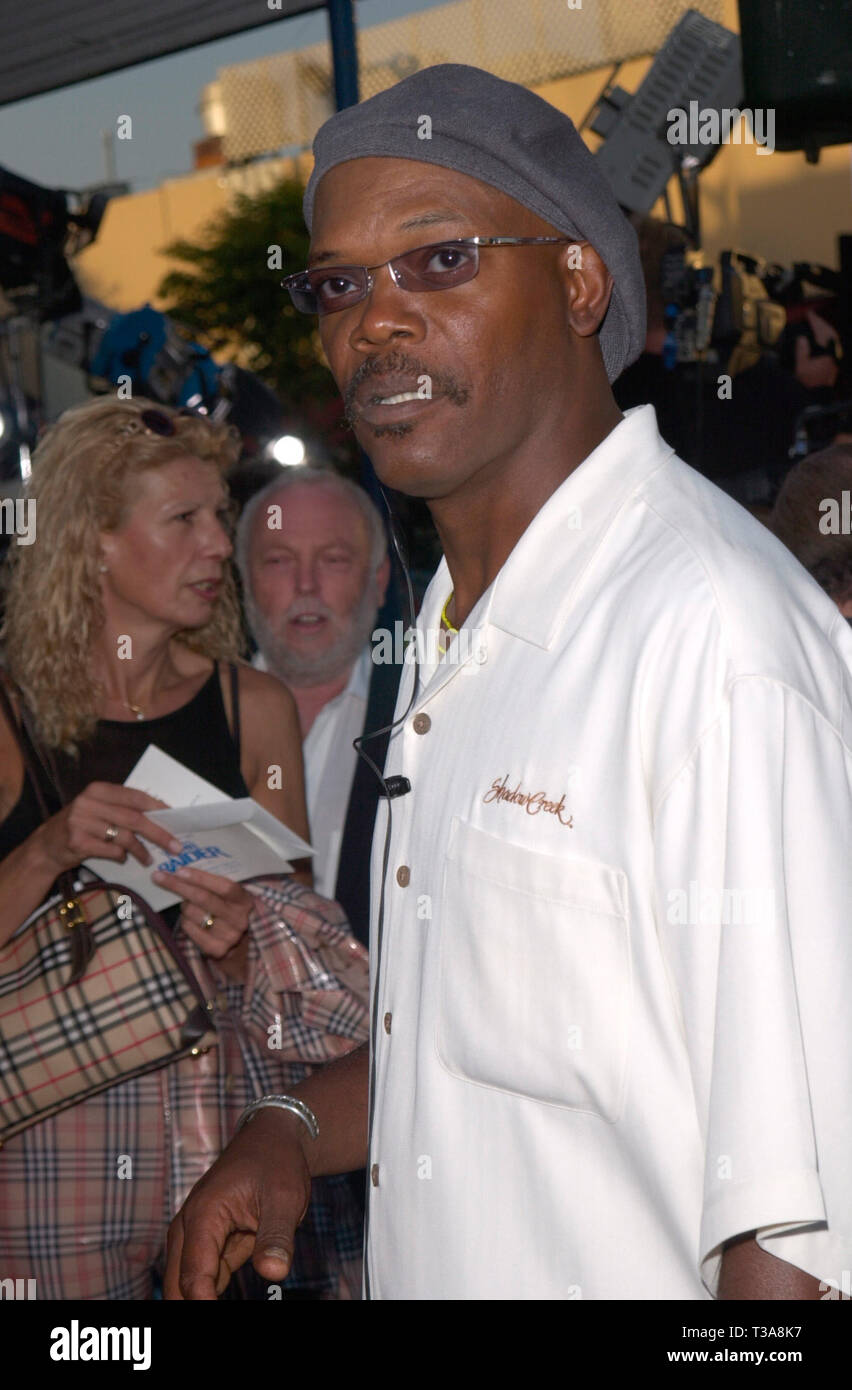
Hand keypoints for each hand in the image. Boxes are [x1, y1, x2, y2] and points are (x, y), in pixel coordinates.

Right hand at [35, 782, 182, 874]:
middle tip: (175, 846)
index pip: (135, 796)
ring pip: (125, 837)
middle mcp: (88, 803)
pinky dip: (122, 857)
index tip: (175, 818)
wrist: (46, 846)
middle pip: (134, 818)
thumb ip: (122, 808)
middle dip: (158, 833)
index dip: (158, 807)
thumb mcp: (98, 809)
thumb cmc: (80, 825)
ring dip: (141, 850)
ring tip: (149, 859)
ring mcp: (81, 822)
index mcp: (98, 790)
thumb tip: (161, 814)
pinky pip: (112, 851)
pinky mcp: (78, 842)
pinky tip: (123, 859)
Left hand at [152, 865, 253, 960]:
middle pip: (204, 898)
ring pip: (193, 913)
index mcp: (244, 901)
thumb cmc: (227, 912)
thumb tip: (180, 871)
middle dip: (178, 885)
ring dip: (183, 905)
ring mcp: (229, 936)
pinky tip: (188, 918)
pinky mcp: (216, 949)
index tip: (179, 870)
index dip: (201, 878)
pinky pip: (189, 928)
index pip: (224, 886)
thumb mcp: (228, 897)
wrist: (238, 945)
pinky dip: (184, 920)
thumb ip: (212, 885)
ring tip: (186, 903)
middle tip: (158, 876)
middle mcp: (239, 919)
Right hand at [165, 1107, 311, 1299]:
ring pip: (186, 1285)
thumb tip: (274, 1273)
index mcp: (203, 1214)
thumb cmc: (277, 1160)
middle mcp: (189, 1227)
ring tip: (232, 1282)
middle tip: (222, 1309)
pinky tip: (228, 1292)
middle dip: (195, 1304)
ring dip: (203, 1299)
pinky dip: (212, 1293)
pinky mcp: (206, 1242)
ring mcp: (194, 1235)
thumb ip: (277, 1236)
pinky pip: (203, 1277)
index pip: (194, 1277)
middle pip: (177, 1287)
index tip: (219, 1314)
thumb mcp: (285, 1196)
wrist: (273, 1138)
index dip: (205, 1305)